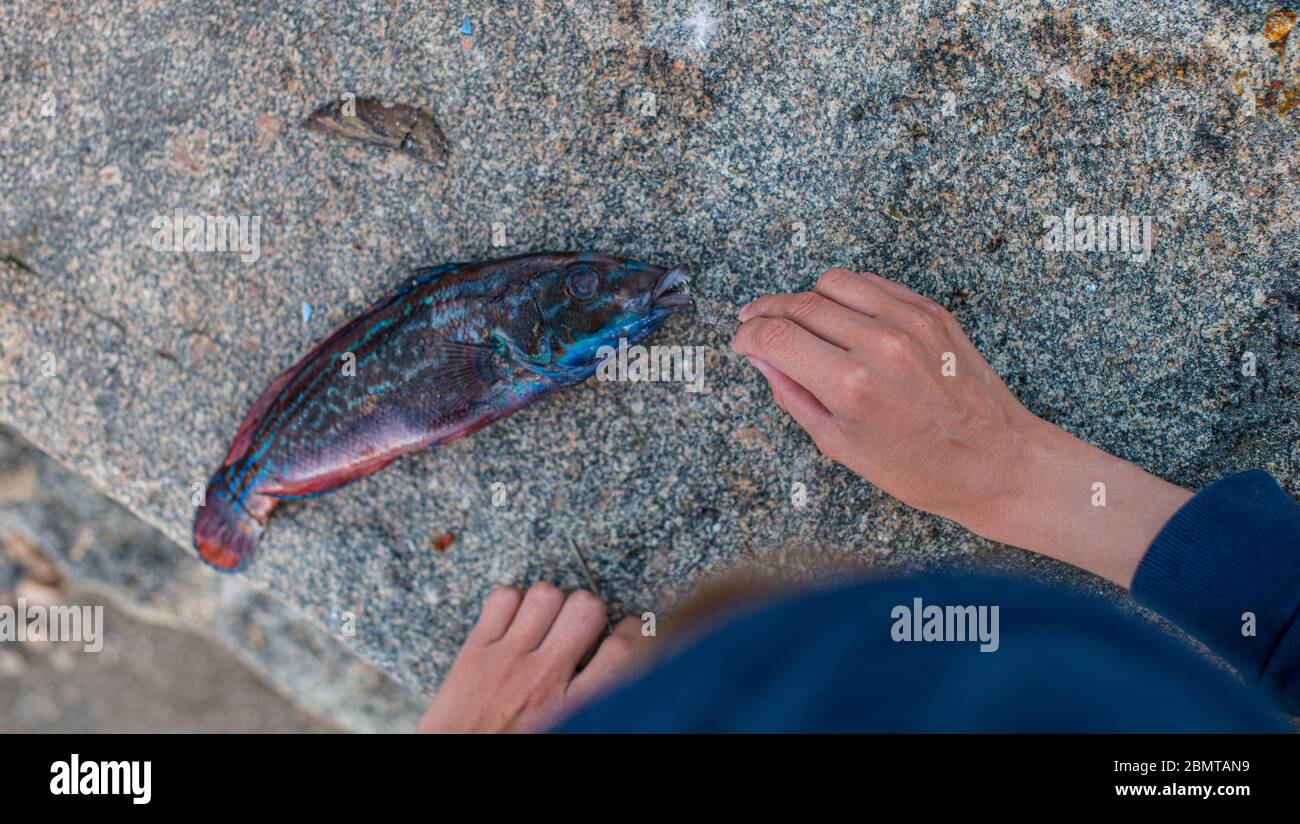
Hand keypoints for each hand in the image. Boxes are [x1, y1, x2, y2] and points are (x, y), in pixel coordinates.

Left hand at [417, 584, 645, 732]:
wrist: (457, 756)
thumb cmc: (514, 742)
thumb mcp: (566, 726)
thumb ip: (592, 697)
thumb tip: (615, 663)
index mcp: (573, 706)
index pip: (623, 652)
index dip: (636, 631)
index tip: (628, 631)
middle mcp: (543, 677)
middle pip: (587, 608)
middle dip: (588, 610)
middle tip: (577, 627)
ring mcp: (507, 657)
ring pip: (546, 594)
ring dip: (551, 602)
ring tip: (544, 623)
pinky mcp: (476, 647)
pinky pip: (504, 597)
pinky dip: (512, 601)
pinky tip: (513, 622)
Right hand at [731, 268, 1190, 586]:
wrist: (995, 460)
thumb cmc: (919, 467)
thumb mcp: (840, 444)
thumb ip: (792, 393)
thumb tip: (759, 356)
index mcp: (850, 386)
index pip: (775, 336)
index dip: (747, 336)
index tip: (742, 342)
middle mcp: (879, 345)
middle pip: (799, 305)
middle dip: (768, 313)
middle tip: (756, 325)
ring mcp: (909, 322)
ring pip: (833, 283)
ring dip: (808, 299)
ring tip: (801, 322)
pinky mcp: (930, 311)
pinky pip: (873, 284)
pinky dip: (848, 295)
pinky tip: (842, 318)